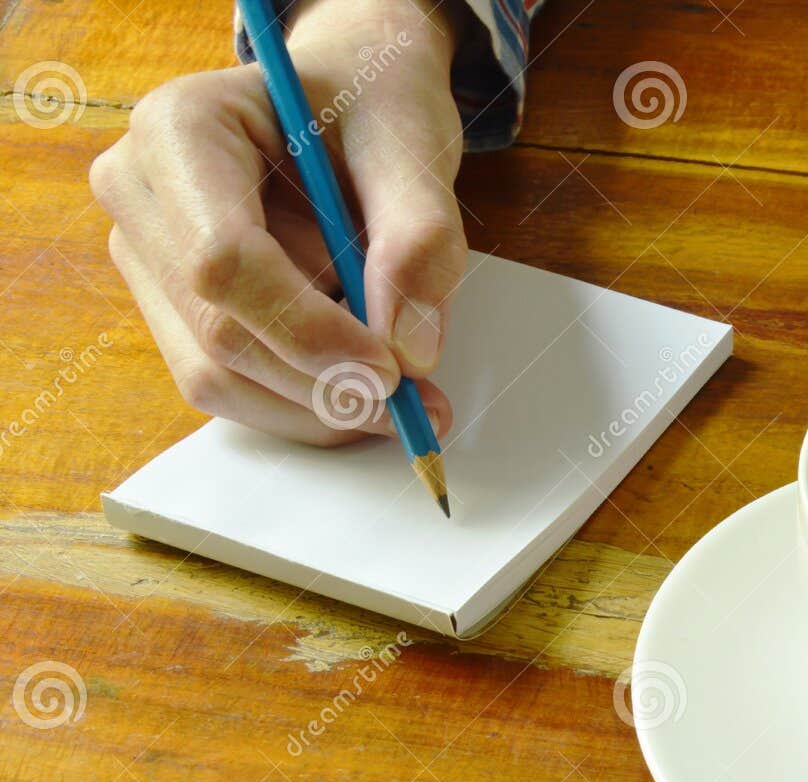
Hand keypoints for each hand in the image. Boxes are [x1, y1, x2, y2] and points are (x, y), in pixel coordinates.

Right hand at [91, 0, 467, 443]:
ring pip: (219, 378)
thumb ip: (420, 238)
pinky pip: (233, 388)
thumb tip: (409, 349)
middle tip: (421, 401)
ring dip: (320, 405)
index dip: (310, 331)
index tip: (393, 369)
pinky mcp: (177, 309)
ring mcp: (149, 259)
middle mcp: (141, 195)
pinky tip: (366, 386)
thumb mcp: (413, 146)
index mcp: (180, 129)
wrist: (350, 102)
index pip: (223, 262)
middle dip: (327, 383)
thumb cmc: (372, 107)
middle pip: (220, 335)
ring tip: (407, 390)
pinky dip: (308, 406)